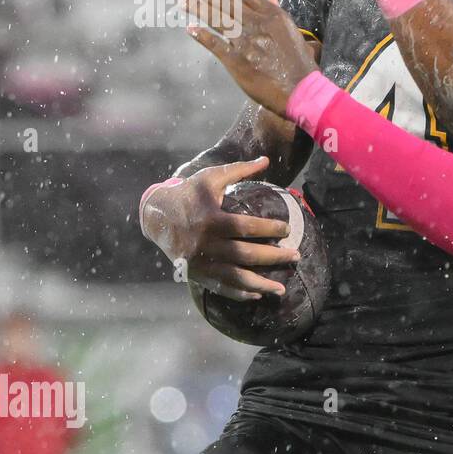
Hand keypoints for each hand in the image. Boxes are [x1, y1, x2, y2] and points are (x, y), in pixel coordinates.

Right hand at [141, 157, 296, 300]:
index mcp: (212, 220)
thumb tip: (266, 159)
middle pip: (246, 254)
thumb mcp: (211, 178)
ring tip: (282, 288)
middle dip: (274, 257)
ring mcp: (201, 262)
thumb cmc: (189, 193)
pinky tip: (258, 294)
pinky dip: (240, 293)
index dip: (270, 229)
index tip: (288, 229)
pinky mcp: (196, 274)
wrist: (156, 216)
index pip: (247, 227)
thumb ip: (239, 169)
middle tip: (296, 256)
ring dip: (261, 284)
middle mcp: (206, 244)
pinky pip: (221, 287)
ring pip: (236, 277)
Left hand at [185, 0, 317, 117]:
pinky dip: (201, 36)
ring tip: (183, 2)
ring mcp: (246, 42)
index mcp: (272, 16)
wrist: (301, 90)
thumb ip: (278, 14)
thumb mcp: (292, 32)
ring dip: (198, 9)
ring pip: (217, 20)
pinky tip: (190, 29)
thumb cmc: (299, 63)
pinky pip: (215, 44)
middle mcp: (258, 24)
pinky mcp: (237, 61)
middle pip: (226, 3)